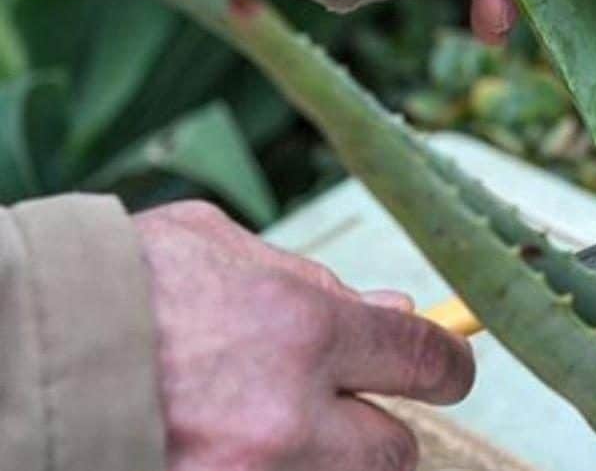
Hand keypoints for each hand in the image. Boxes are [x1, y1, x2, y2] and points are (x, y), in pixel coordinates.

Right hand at [137, 201, 474, 470]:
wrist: (12, 354)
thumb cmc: (114, 286)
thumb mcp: (217, 250)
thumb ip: (312, 282)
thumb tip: (394, 314)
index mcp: (300, 328)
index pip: (424, 362)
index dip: (448, 366)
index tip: (448, 369)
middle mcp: (287, 417)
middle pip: (394, 452)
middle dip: (375, 430)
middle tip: (337, 410)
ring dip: (318, 462)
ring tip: (257, 425)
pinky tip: (223, 446)